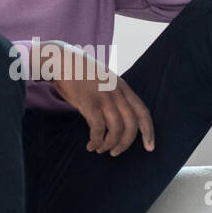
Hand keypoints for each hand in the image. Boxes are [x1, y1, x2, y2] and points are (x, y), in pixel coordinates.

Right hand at [35, 40, 153, 155]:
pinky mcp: (89, 103)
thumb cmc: (79, 72)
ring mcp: (104, 97)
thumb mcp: (104, 79)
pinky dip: (96, 141)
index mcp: (123, 87)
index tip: (150, 147)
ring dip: (109, 144)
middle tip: (116, 153)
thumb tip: (116, 116)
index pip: (143, 112)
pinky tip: (91, 145)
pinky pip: (98, 129)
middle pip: (131, 125)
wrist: (61, 59)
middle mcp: (117, 92)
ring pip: (116, 129)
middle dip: (126, 143)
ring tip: (100, 149)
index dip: (149, 132)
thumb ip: (113, 94)